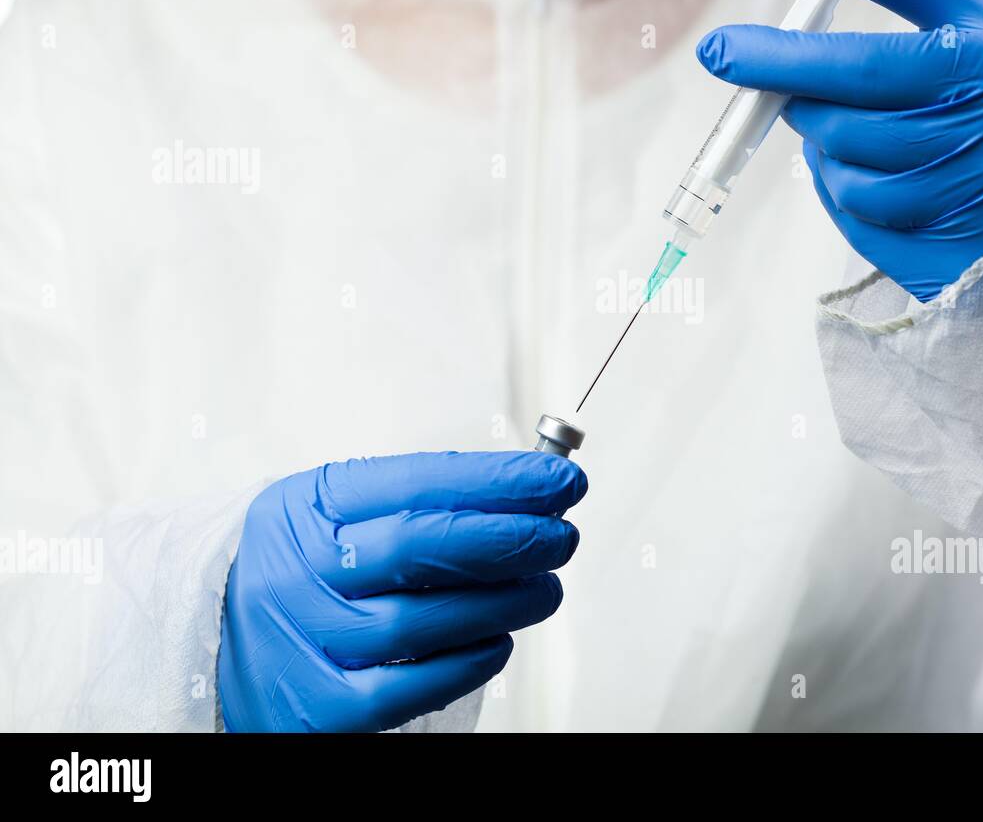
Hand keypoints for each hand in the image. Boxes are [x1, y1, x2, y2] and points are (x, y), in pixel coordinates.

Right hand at [217, 451, 585, 731]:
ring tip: (545, 587)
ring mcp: (304, 641)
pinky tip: (499, 640)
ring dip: (504, 601)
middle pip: (421, 546)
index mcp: (304, 508)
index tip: (558, 480)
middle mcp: (295, 571)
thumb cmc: (301, 573)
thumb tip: (528, 494)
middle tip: (563, 535)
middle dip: (510, 537)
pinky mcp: (318, 708)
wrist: (214, 646)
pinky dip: (468, 661)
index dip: (499, 481)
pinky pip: (410, 686)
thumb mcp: (335, 514)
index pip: (416, 484)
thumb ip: (419, 501)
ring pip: (423, 620)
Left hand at [695, 0, 982, 301]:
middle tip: (813, 92)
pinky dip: (849, 195)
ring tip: (861, 131)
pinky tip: (876, 172)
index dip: (782, 60)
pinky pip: (861, 227)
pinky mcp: (953, 258)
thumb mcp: (957, 5)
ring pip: (846, 184)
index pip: (861, 67)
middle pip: (843, 131)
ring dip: (829, 155)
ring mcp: (972, 208)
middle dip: (807, 107)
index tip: (721, 51)